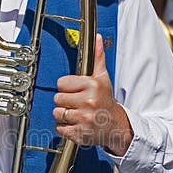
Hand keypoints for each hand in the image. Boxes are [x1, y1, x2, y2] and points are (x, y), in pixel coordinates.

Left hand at [52, 34, 132, 155]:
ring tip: (75, 113)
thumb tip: (97, 38)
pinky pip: (59, 128)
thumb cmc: (106, 101)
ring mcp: (83, 119)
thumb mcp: (103, 79)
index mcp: (92, 87)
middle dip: (64, 101)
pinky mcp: (79, 133)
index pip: (62, 83)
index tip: (75, 90)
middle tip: (75, 103)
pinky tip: (74, 123)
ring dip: (63, 115)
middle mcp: (88, 103)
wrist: (116, 126)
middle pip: (57, 99)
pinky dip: (64, 127)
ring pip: (57, 114)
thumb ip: (97, 58)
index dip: (66, 87)